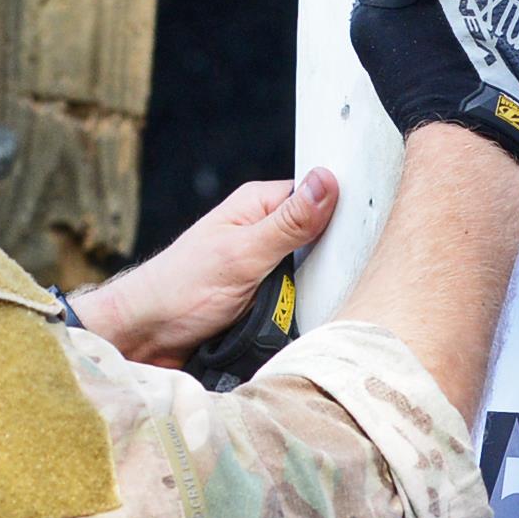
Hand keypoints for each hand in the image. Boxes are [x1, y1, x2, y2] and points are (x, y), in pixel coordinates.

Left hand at [73, 169, 337, 368]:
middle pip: (324, 244)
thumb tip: (326, 180)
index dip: (346, 216)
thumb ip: (288, 223)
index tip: (371, 234)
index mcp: (258, 206)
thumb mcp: (242, 254)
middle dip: (331, 267)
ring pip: (316, 280)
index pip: (320, 198)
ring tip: (306, 312)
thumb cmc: (179, 288)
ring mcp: (266, 268)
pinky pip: (300, 306)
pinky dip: (301, 317)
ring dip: (314, 299)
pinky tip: (301, 327)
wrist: (147, 337)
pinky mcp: (265, 300)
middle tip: (335, 286)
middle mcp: (264, 232)